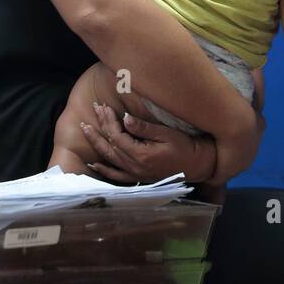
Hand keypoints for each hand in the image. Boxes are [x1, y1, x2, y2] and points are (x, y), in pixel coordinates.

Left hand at [79, 99, 216, 183]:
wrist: (197, 165)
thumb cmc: (184, 147)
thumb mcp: (166, 134)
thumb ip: (144, 128)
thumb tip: (125, 118)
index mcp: (141, 155)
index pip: (117, 136)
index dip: (108, 120)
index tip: (104, 106)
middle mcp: (134, 166)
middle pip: (110, 145)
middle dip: (100, 127)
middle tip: (93, 110)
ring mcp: (135, 174)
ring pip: (110, 158)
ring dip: (97, 143)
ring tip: (86, 129)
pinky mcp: (138, 177)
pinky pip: (116, 175)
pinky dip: (104, 170)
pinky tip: (94, 164)